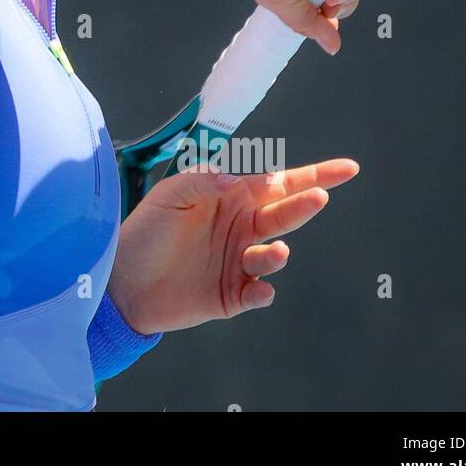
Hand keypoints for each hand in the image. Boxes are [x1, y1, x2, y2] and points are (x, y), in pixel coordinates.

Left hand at [106, 158, 359, 334]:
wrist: (121, 283)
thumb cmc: (144, 233)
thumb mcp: (169, 196)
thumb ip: (203, 179)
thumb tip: (240, 177)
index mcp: (231, 197)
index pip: (278, 181)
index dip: (314, 175)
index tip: (344, 170)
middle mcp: (242, 227)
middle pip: (287, 212)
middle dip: (307, 203)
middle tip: (319, 197)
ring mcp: (239, 262)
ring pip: (275, 253)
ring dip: (278, 252)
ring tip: (273, 250)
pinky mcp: (232, 295)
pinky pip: (258, 293)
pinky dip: (263, 291)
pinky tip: (259, 288)